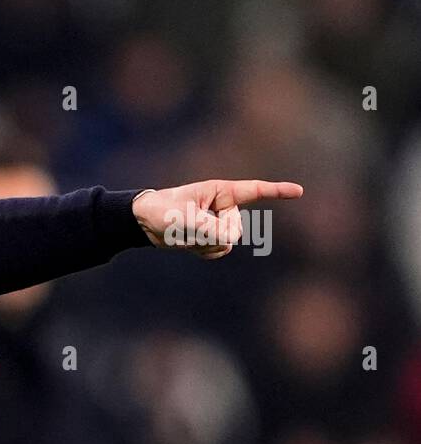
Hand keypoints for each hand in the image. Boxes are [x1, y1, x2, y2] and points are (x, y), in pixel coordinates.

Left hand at [131, 179, 303, 256]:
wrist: (144, 222)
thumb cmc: (161, 210)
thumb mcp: (182, 218)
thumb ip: (208, 229)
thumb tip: (230, 241)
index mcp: (221, 191)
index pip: (254, 191)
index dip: (277, 191)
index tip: (299, 191)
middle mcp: (224, 207)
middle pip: (236, 229)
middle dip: (214, 233)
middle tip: (188, 226)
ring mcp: (219, 224)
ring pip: (228, 243)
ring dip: (207, 244)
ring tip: (187, 233)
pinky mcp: (212, 239)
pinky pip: (219, 251)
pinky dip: (204, 252)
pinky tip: (190, 244)